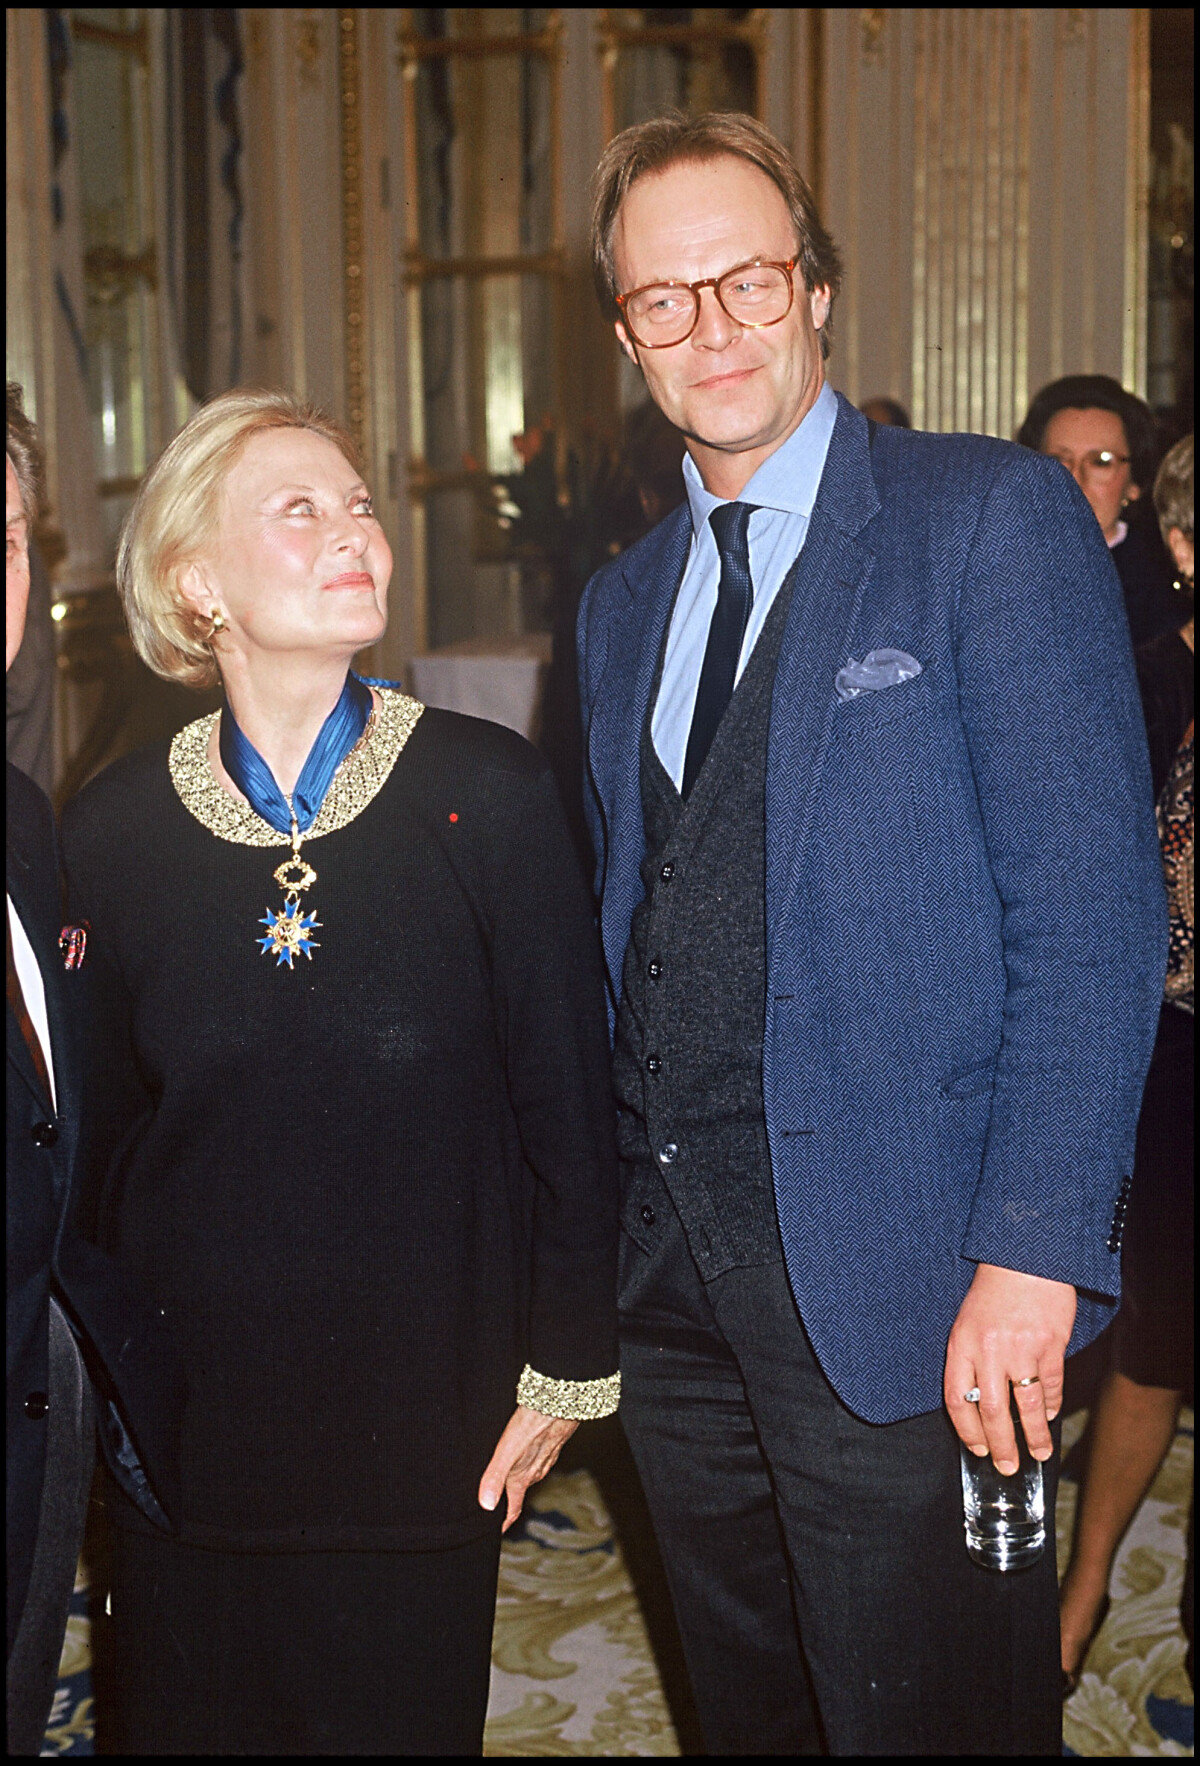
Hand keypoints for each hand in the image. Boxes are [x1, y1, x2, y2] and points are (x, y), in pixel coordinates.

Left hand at [478, 1406, 578, 1531]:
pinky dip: (528, 1459)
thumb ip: (495, 1477)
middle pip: (520, 1490)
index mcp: (522, 1477)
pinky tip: (523, 1448)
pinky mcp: (551, 1442)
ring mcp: (545, 1457)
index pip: (513, 1508)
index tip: (497, 1531)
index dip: (504, 1522)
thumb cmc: (532, 1425)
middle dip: (508, 1497)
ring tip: (506, 1473)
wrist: (560, 1402)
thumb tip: (486, 1505)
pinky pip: (537, 1458)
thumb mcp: (506, 1451)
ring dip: (518, 1476)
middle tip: (495, 1499)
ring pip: (530, 1473)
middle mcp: (536, 1471)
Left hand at [944, 1263, 1075, 1473]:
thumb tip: (980, 1405)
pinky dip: (1050, 1406)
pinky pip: (1049, 1386)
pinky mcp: (1049, 1344)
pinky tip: (1050, 1417)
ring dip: (1032, 1436)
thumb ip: (971, 1360)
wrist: (1023, 1257)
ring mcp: (1020, 1348)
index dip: (966, 1431)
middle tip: (1007, 1466)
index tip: (975, 1449)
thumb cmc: (992, 1292)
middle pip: (991, 1412)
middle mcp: (988, 1350)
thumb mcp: (967, 1322)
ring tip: (1036, 1454)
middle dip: (999, 1446)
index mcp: (961, 1344)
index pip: (958, 1400)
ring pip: (1025, 1406)